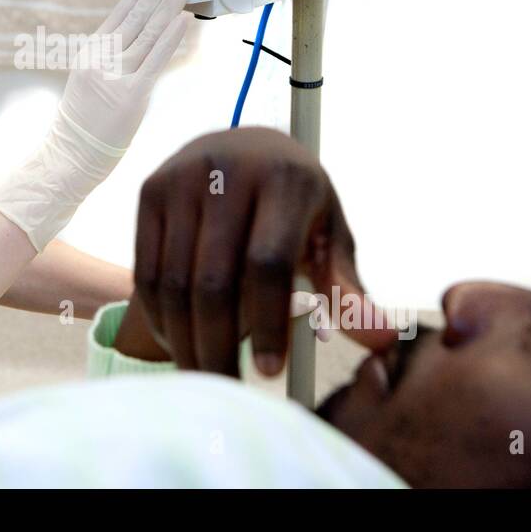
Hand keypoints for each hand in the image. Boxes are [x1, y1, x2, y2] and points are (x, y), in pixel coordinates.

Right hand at [0, 0, 190, 251]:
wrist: (70, 157)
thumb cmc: (82, 125)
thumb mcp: (89, 82)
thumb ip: (110, 60)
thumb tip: (136, 40)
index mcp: (91, 52)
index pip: (119, 11)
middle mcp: (102, 58)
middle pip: (135, 15)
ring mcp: (116, 75)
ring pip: (147, 33)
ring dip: (168, 4)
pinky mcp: (131, 95)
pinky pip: (155, 61)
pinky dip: (171, 37)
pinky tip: (183, 18)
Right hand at [130, 127, 398, 375]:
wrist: (242, 144)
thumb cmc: (296, 203)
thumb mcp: (328, 234)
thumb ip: (348, 289)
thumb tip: (383, 341)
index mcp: (285, 181)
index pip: (268, 263)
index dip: (268, 323)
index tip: (269, 373)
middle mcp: (227, 172)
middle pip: (213, 281)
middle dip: (218, 345)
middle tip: (228, 386)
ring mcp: (181, 178)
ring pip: (174, 281)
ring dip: (185, 339)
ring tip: (204, 374)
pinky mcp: (151, 191)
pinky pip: (147, 270)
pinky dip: (160, 317)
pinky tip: (179, 341)